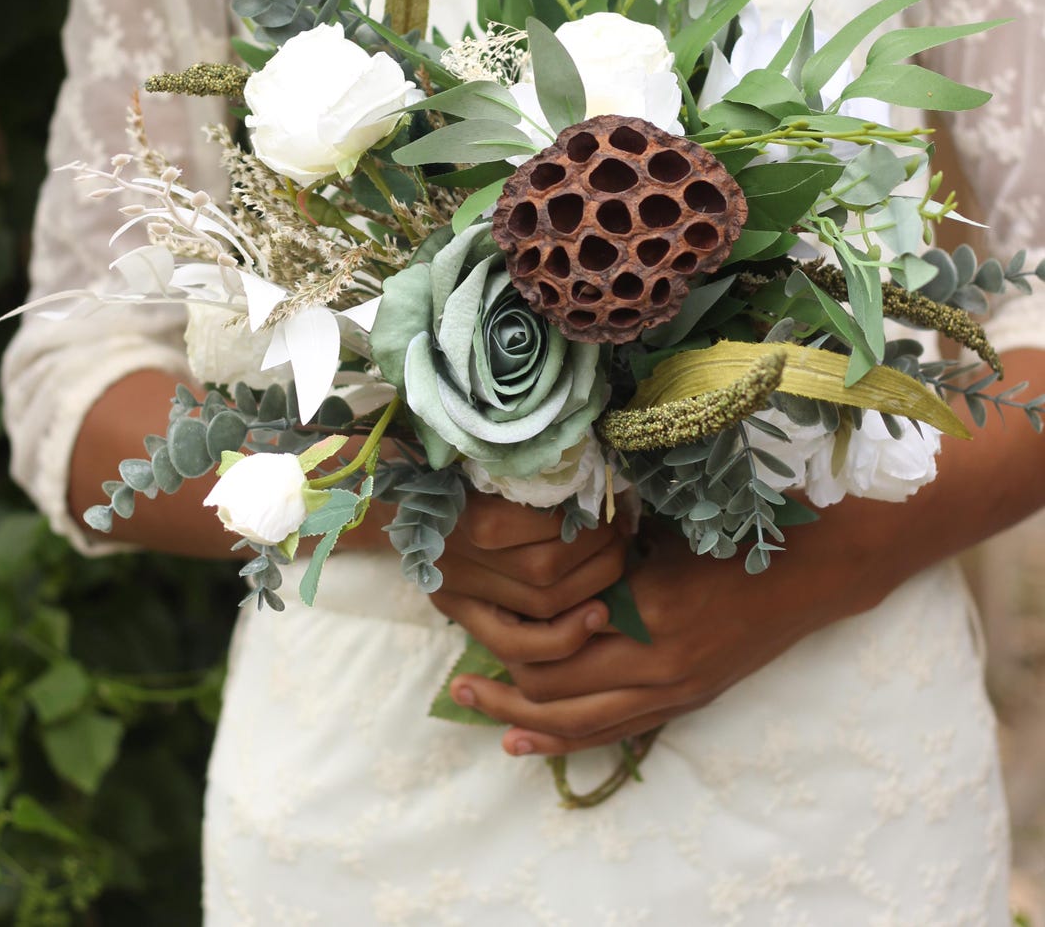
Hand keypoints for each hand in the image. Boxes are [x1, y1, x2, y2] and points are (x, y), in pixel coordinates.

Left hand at [448, 509, 891, 755]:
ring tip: (471, 707)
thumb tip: (534, 552)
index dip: (505, 632)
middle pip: (553, 690)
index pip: (551, 641)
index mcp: (647, 607)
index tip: (470, 610)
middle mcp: (657, 662)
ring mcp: (674, 691)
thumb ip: (604, 550)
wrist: (813, 569)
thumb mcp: (662, 529)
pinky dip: (563, 740)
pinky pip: (612, 733)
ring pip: (576, 723)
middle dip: (499, 686)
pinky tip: (524, 742)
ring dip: (519, 721)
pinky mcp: (687, 702)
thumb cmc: (735, 531)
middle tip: (457, 670)